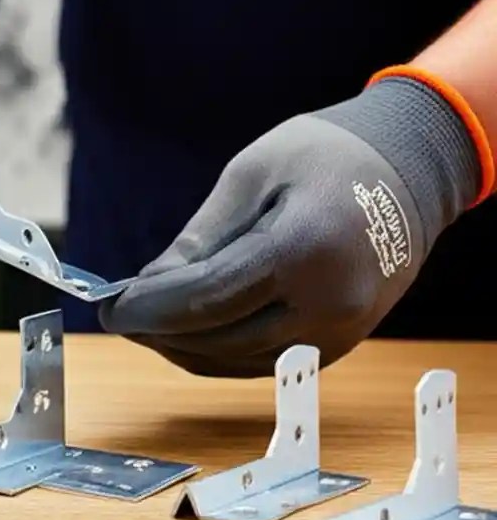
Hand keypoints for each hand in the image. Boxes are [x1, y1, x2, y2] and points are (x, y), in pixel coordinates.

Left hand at [99, 75, 481, 376]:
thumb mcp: (251, 175)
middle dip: (157, 331)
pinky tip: (187, 333)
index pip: (204, 299)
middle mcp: (328, 302)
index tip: (109, 308)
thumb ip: (199, 237)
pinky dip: (217, 352)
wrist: (410, 172)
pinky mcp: (339, 344)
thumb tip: (149, 286)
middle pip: (216, 337)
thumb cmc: (326, 157)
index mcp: (303, 250)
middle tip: (119, 316)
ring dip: (182, 348)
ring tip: (146, 323)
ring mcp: (338, 331)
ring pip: (235, 360)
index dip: (148, 309)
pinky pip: (262, 362)